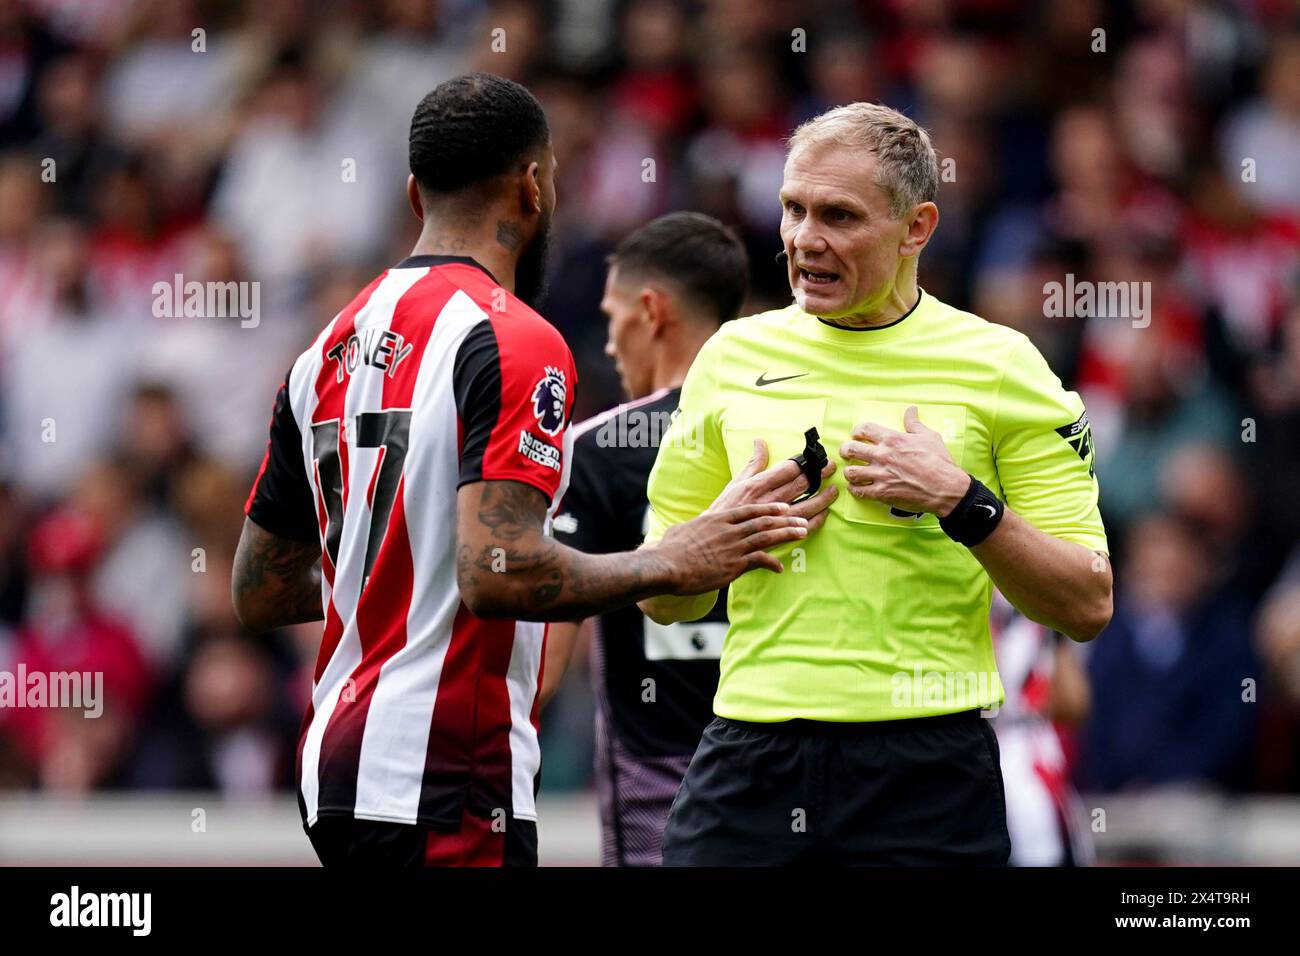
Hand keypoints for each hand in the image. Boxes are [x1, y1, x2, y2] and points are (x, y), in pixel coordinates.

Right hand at [657, 501, 808, 594]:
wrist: (667, 565)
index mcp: (718, 519)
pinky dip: (771, 563)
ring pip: (766, 537)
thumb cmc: (670, 549)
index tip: (782, 506)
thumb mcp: (683, 530)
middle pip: (763, 521)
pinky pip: (758, 561)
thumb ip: (695, 527)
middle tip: (801, 519)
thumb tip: (693, 527)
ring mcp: (733, 547)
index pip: (749, 510)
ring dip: (786, 534)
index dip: (768, 507)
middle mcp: (729, 530)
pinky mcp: (733, 565)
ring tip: (802, 533)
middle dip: (785, 519)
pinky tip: (780, 567)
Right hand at [709, 438, 838, 532]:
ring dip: (822, 500)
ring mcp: (771, 520)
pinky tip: (821, 517)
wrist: (709, 541)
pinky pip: (799, 531)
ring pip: (804, 509)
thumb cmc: (721, 511)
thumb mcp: (735, 483)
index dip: (807, 462)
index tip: (818, 458)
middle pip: (801, 485)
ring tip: (833, 493)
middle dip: (820, 475)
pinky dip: (814, 523)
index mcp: (756, 485)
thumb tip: (760, 442)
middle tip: (832, 468)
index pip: (788, 469)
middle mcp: (766, 502)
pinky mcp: (774, 536)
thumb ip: (752, 464)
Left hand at [839, 405, 968, 515]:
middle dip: (845, 450)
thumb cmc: (939, 462)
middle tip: (847, 452)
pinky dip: (855, 489)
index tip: (857, 435)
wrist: (945, 488)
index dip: (857, 431)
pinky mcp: (882, 493)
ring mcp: (880, 475)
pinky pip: (858, 491)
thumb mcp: (929, 436)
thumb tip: (911, 410)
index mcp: (892, 439)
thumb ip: (914, 423)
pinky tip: (858, 487)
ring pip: (851, 472)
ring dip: (849, 471)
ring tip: (853, 471)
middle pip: (850, 449)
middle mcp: (882, 455)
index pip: (864, 429)